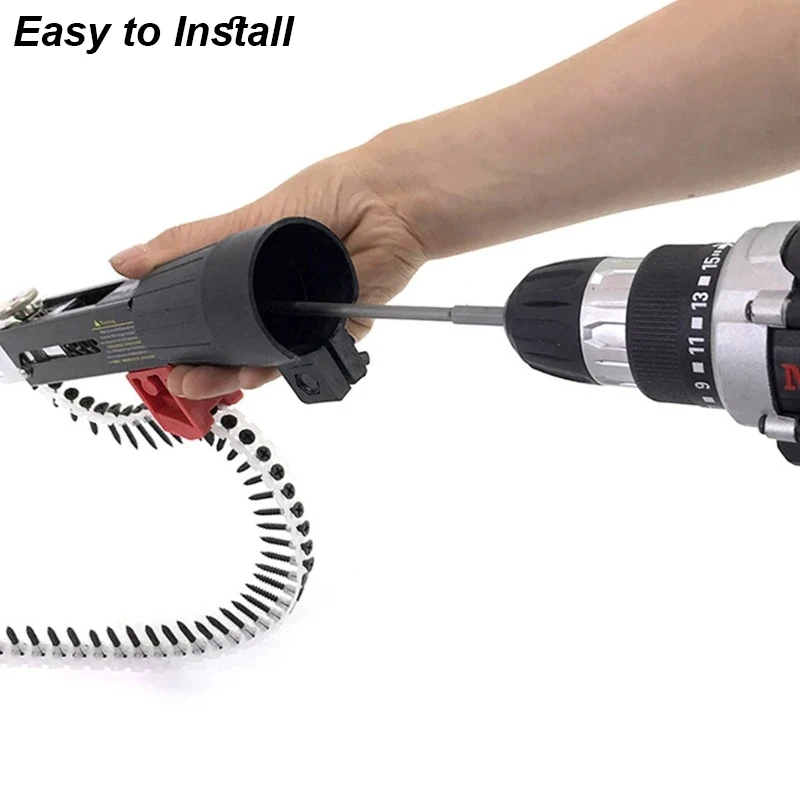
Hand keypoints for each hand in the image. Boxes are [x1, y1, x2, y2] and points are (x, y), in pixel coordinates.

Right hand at [110, 148, 426, 398]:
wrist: (387, 200)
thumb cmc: (328, 196)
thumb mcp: (246, 222)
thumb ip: (190, 245)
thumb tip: (127, 259)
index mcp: (253, 277)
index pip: (212, 318)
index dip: (188, 340)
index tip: (162, 355)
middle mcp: (279, 302)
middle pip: (238, 346)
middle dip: (208, 369)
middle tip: (182, 378)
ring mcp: (307, 318)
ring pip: (269, 359)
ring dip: (239, 373)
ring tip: (208, 378)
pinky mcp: (339, 329)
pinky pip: (308, 357)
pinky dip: (283, 366)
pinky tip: (257, 368)